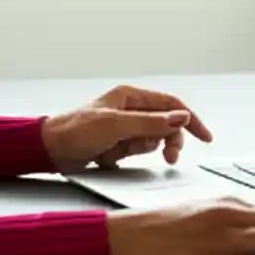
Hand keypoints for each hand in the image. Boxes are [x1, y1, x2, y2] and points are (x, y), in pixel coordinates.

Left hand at [41, 85, 212, 171]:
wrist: (50, 150)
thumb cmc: (76, 131)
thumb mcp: (116, 126)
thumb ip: (150, 122)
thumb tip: (181, 117)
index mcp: (130, 96)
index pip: (171, 104)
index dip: (190, 119)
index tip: (204, 137)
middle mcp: (129, 109)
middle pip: (165, 124)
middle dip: (168, 140)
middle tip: (170, 157)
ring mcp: (124, 127)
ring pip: (151, 140)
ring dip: (142, 149)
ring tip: (121, 152)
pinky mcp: (117, 144)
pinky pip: (136, 151)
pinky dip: (127, 156)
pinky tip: (110, 156)